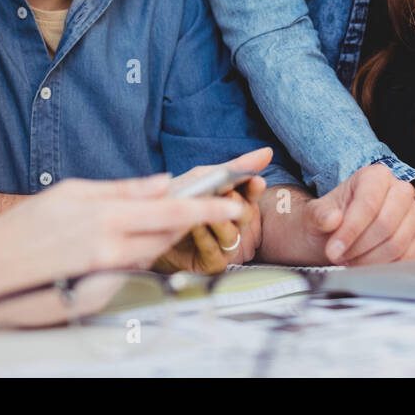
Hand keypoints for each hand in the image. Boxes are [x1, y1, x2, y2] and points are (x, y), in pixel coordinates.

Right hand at [0, 173, 245, 278]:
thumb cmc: (23, 229)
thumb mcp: (73, 193)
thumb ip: (122, 189)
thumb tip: (161, 181)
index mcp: (107, 217)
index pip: (172, 209)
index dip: (208, 206)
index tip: (235, 202)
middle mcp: (112, 249)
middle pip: (168, 233)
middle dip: (184, 218)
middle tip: (188, 205)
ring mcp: (107, 278)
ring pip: (151, 253)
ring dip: (152, 237)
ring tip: (120, 226)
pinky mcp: (100, 299)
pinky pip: (129, 274)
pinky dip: (128, 258)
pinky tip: (101, 251)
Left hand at [151, 147, 271, 273]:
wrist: (147, 222)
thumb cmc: (176, 199)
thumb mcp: (203, 177)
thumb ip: (235, 167)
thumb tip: (268, 152)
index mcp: (232, 201)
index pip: (252, 194)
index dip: (255, 188)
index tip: (255, 181)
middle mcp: (231, 223)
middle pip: (246, 215)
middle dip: (234, 204)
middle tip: (224, 195)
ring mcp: (222, 245)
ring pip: (233, 235)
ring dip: (218, 221)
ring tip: (204, 212)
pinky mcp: (210, 263)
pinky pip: (216, 252)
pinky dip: (206, 238)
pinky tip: (194, 227)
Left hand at [302, 164, 414, 265]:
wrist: (336, 234)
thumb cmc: (328, 221)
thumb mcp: (313, 215)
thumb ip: (319, 215)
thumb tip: (331, 219)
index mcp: (375, 176)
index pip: (369, 202)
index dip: (350, 229)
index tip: (333, 250)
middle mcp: (399, 190)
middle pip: (386, 223)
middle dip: (359, 246)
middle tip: (339, 257)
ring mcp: (412, 214)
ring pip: (397, 243)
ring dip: (369, 260)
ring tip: (349, 261)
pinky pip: (408, 257)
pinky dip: (384, 267)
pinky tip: (365, 266)